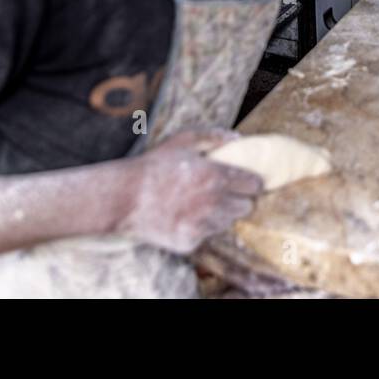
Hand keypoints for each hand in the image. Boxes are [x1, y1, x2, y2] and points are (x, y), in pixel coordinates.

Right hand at [118, 129, 262, 254]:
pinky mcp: (190, 242)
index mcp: (217, 176)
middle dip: (239, 199)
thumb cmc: (153, 166)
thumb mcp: (182, 141)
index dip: (252, 183)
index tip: (247, 182)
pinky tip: (184, 216)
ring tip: (201, 204)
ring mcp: (202, 225)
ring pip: (227, 222)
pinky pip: (207, 235)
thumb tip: (238, 138)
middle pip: (246, 207)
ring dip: (221, 214)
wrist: (123, 198)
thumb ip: (213, 136)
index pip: (255, 185)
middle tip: (224, 194)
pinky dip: (200, 227)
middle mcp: (214, 203)